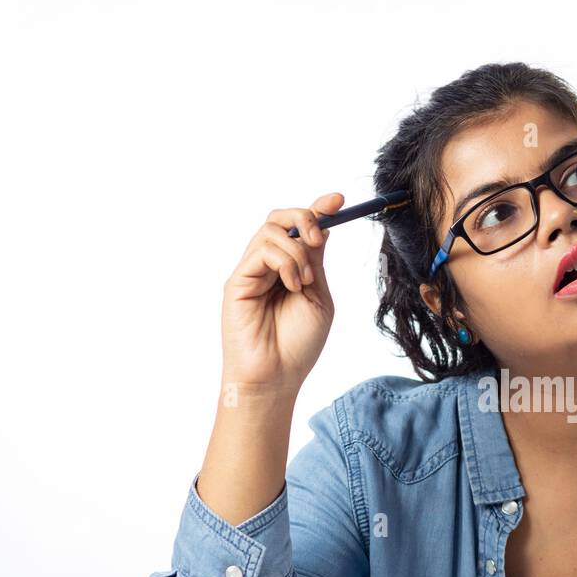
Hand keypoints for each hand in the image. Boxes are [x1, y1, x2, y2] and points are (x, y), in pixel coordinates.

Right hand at [220, 192, 343, 399]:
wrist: (277, 377)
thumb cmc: (298, 345)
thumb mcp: (319, 297)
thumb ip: (316, 262)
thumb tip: (323, 227)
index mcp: (290, 269)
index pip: (299, 228)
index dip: (317, 209)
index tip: (338, 200)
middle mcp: (268, 266)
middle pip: (280, 218)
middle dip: (305, 217)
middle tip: (320, 239)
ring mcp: (251, 271)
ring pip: (271, 230)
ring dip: (297, 250)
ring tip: (304, 282)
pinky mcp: (238, 280)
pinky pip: (262, 250)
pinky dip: (284, 261)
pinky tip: (293, 285)